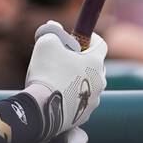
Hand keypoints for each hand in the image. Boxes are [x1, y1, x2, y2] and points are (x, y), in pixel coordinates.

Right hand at [23, 21, 106, 139]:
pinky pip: (81, 101)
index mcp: (95, 62)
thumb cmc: (46, 73)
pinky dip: (73, 96)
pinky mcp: (84, 115)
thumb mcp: (46, 43)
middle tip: (66, 58)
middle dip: (83, 60)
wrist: (41, 109)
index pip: (101, 44)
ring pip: (89, 85)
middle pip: (95, 66)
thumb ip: (53, 32)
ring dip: (79, 79)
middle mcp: (100, 82)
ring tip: (59, 79)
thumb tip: (54, 26)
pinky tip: (58, 95)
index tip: (78, 38)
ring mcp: (93, 100)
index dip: (90, 38)